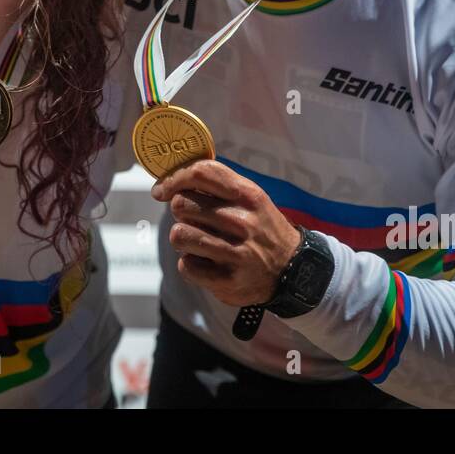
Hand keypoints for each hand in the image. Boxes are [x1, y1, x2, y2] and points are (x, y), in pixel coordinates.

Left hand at [151, 159, 301, 306]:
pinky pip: (186, 266)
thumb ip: (218, 184)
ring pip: (179, 234)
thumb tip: (174, 176)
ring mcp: (236, 253)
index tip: (161, 190)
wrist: (293, 271)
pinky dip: (190, 264)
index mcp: (247, 195)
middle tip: (194, 220)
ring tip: (198, 241)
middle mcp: (243, 222)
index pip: (201, 172)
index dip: (173, 178)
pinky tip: (206, 263)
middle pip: (181, 204)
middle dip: (181, 212)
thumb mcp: (250, 198)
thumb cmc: (261, 228)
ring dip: (183, 238)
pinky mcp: (228, 281)